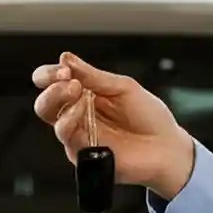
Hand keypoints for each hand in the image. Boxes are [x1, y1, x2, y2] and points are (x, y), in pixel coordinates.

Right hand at [32, 51, 193, 198]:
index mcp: (85, 95)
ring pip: (50, 118)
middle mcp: (77, 115)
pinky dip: (70, 119)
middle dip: (51, 87)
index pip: (53, 83)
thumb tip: (66, 58)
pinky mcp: (83, 154)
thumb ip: (94, 76)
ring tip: (79, 92)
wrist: (168, 147)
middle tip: (69, 81)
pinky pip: (66, 136)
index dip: (49, 74)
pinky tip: (83, 111)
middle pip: (45, 102)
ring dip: (60, 100)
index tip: (63, 69)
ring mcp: (78, 135)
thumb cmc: (149, 117)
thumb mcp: (124, 88)